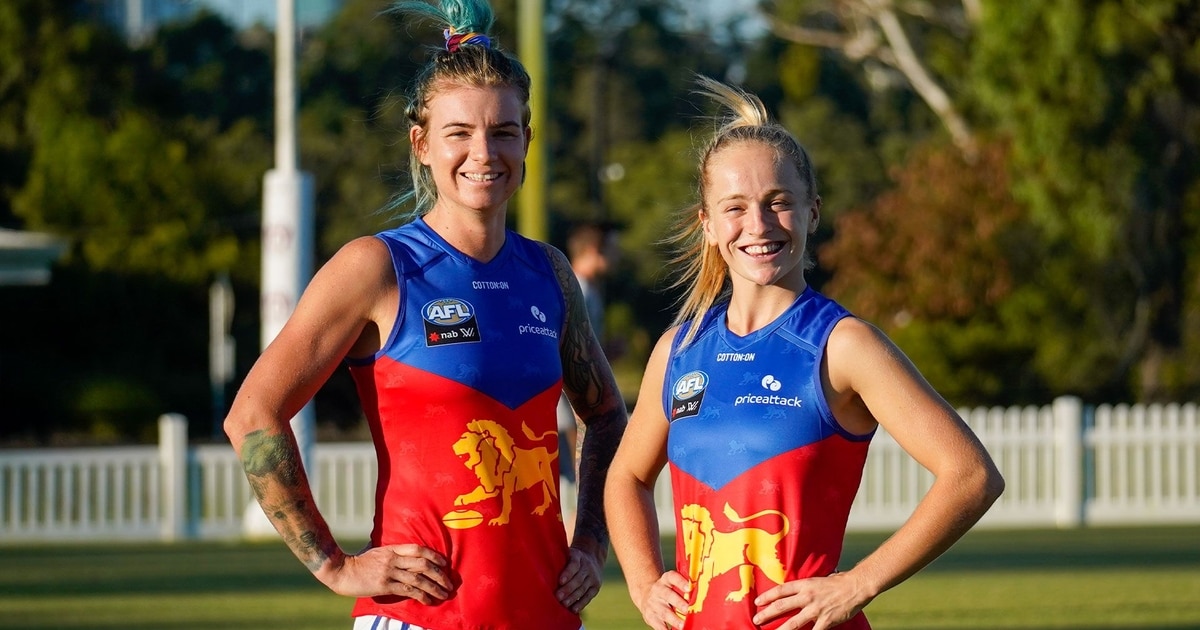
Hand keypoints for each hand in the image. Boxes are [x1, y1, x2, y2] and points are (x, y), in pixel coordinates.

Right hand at [321, 544, 452, 603]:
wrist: (341, 571)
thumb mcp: (378, 552)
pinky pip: (408, 590)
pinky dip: (421, 595)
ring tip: (444, 594)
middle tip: (449, 583)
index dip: (434, 556)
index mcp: (392, 549)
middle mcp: (393, 559)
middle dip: (439, 574)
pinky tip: (429, 600)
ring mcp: (389, 572)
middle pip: (423, 564)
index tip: (444, 563)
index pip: (418, 549)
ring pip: (419, 579)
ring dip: (434, 587)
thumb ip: (392, 554)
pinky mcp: (385, 585)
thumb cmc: (359, 563)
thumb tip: (407, 558)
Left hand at [556, 545, 602, 613]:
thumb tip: (537, 569)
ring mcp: (593, 577)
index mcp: (578, 557)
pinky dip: (581, 603)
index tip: (560, 581)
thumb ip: (556, 560)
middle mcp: (587, 566)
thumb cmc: (570, 559)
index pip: (574, 565)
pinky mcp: (596, 587)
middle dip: (568, 589)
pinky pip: (589, 596)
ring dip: (573, 598)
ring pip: (583, 588)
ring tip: (564, 604)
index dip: (568, 573)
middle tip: (558, 597)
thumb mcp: (566, 554)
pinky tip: (574, 610)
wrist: (592, 558)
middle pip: (578, 579)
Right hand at [634, 570, 690, 629]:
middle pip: (668, 595)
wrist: (646, 595)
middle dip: (678, 603)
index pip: (672, 577)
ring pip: (664, 612)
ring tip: (683, 625)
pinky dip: (664, 629)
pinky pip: (658, 624)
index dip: (680, 582)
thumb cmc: (668, 591)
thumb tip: (702, 594)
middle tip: (687, 609)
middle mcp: (658, 590)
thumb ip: (685, 587)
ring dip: (674, 619)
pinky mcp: (650, 616)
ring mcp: (653, 604)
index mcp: (666, 580)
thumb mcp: (672, 583)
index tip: (689, 588)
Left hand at [752, 572, 870, 629]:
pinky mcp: (826, 621)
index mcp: (805, 585)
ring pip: (793, 623)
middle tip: (756, 620)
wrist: (856, 586)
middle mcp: (807, 597)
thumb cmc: (838, 582)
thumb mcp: (818, 579)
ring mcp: (816, 610)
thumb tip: (796, 591)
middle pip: (782, 606)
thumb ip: (806, 587)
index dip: (767, 596)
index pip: (781, 591)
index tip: (757, 602)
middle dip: (767, 614)